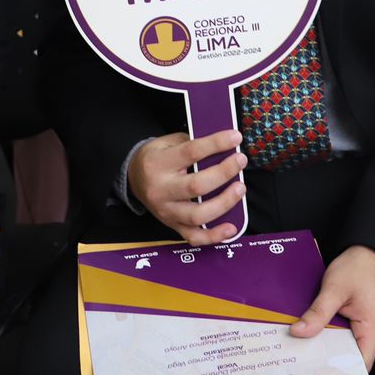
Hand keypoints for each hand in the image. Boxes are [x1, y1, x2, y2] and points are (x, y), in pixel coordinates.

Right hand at [128, 130, 246, 244]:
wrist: (134, 178)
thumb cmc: (157, 158)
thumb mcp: (168, 142)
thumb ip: (193, 143)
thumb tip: (224, 145)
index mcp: (158, 164)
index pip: (191, 152)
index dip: (215, 144)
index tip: (235, 137)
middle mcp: (161, 190)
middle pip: (196, 186)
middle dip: (223, 173)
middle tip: (240, 161)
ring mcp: (166, 212)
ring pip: (197, 215)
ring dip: (224, 203)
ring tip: (239, 189)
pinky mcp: (172, 226)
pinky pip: (194, 237)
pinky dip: (214, 236)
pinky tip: (231, 228)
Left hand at [290, 245, 374, 370]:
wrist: (372, 251)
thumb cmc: (360, 267)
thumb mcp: (335, 288)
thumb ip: (318, 313)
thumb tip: (298, 332)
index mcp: (374, 329)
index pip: (359, 366)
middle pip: (351, 359)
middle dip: (328, 363)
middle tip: (302, 366)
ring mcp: (370, 329)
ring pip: (347, 348)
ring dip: (328, 349)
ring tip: (305, 352)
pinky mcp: (363, 323)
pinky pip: (346, 337)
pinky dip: (332, 337)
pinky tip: (315, 336)